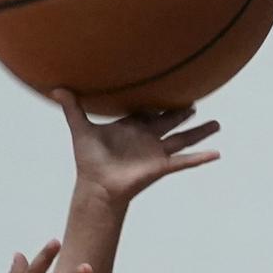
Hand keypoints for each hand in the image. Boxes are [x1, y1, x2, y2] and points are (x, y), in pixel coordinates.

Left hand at [57, 91, 220, 205]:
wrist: (95, 185)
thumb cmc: (88, 160)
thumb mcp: (81, 128)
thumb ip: (72, 107)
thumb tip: (55, 87)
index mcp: (132, 128)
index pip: (149, 112)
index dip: (159, 103)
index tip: (170, 90)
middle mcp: (147, 139)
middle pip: (170, 122)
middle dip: (182, 113)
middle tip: (196, 103)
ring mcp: (156, 153)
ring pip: (183, 138)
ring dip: (200, 132)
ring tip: (217, 124)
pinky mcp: (161, 166)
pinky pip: (185, 161)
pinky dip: (200, 158)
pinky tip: (216, 154)